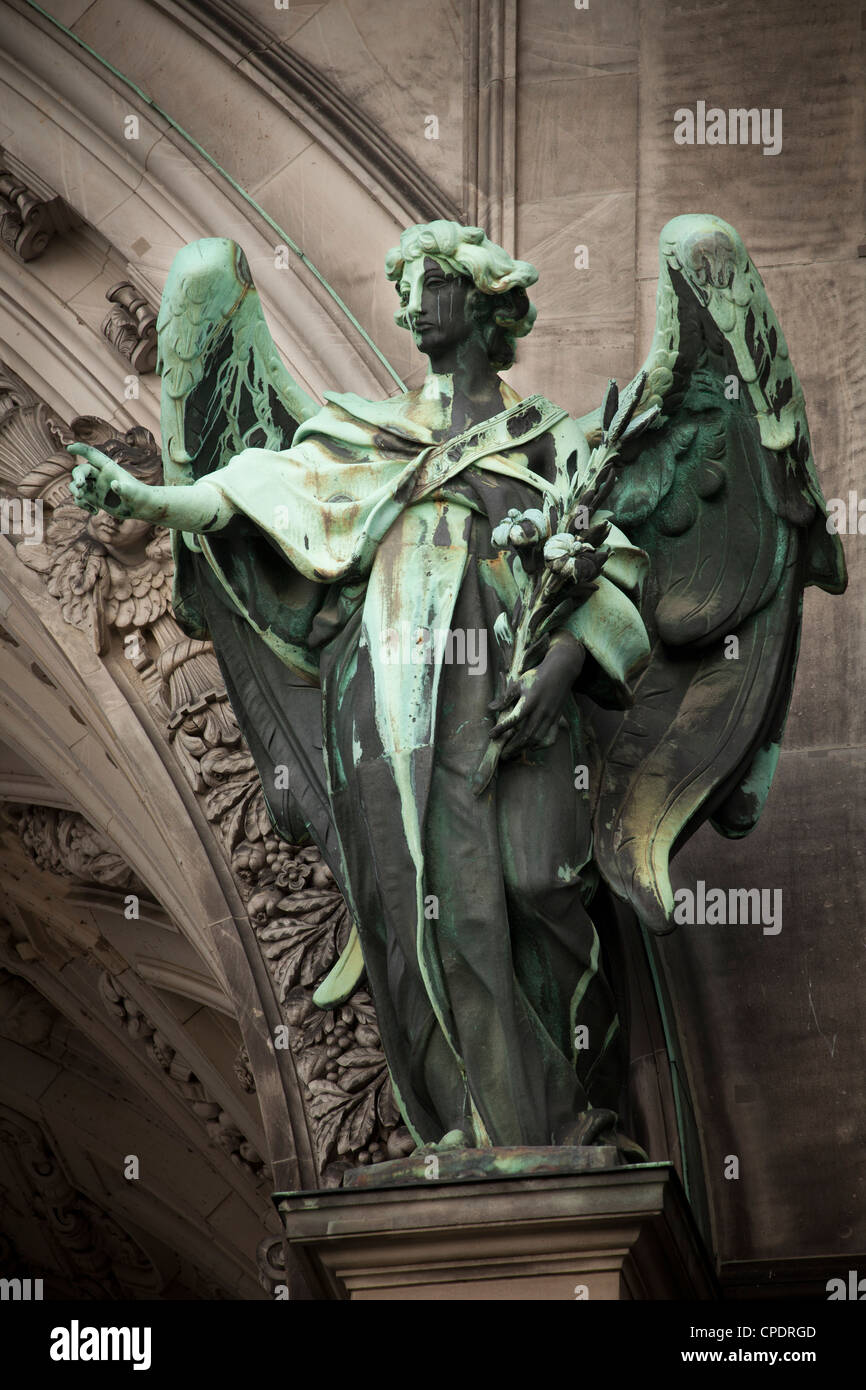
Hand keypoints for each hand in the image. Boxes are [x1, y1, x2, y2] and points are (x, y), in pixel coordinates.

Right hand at [67, 443, 153, 519]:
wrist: (141, 507)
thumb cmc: (139, 496)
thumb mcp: (132, 492)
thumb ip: (123, 488)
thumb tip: (115, 485)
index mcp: (108, 467)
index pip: (92, 454)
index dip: (80, 449)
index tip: (69, 448)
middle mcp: (99, 475)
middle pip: (81, 470)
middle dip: (77, 476)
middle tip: (80, 486)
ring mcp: (95, 486)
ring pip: (76, 484)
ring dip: (75, 491)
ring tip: (81, 499)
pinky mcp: (94, 498)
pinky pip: (81, 499)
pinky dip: (83, 505)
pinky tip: (96, 512)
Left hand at [489, 634, 585, 758]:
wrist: (560, 671)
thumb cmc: (537, 676)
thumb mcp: (519, 683)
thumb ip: (505, 698)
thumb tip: (490, 709)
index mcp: (530, 701)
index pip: (514, 719)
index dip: (501, 729)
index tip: (491, 735)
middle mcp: (541, 711)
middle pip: (526, 734)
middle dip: (513, 746)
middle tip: (502, 754)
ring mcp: (551, 717)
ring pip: (537, 738)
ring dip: (524, 748)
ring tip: (513, 753)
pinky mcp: (557, 719)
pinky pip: (551, 737)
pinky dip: (542, 745)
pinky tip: (533, 748)